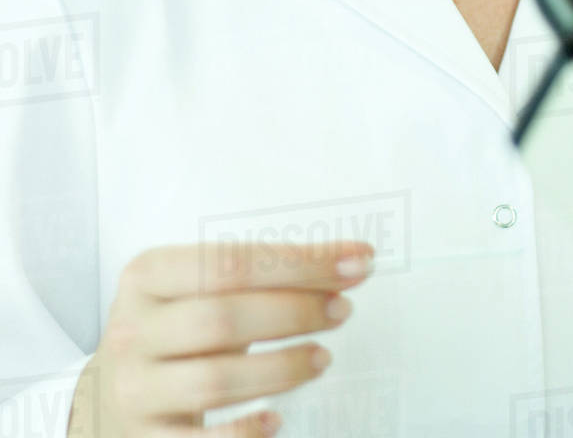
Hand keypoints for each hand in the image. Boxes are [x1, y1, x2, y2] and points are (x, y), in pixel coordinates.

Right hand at [67, 240, 374, 436]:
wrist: (109, 395)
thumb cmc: (172, 331)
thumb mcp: (198, 290)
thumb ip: (260, 276)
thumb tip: (343, 264)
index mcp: (147, 275)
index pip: (231, 262)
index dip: (300, 263)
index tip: (353, 261)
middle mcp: (133, 330)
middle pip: (224, 318)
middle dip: (295, 312)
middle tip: (340, 310)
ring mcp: (134, 389)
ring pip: (216, 381)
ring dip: (283, 368)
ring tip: (321, 357)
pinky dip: (246, 432)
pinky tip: (276, 420)